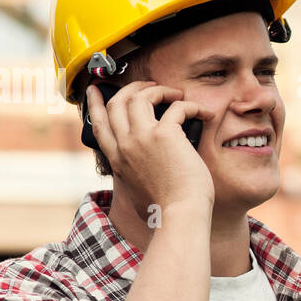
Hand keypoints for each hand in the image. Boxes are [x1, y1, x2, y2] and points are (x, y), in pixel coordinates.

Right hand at [85, 80, 218, 210]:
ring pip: (140, 96)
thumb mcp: (136, 193)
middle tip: (150, 85)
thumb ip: (132, 178)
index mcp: (117, 160)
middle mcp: (124, 146)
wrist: (180, 214)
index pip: (99, 124)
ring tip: (176, 94)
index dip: (96, 103)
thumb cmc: (166, 210)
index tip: (96, 89)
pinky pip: (177, 107)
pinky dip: (191, 106)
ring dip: (160, 90)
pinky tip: (204, 113)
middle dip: (133, 88)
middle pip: (118, 102)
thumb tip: (134, 179)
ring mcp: (142, 138)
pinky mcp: (165, 135)